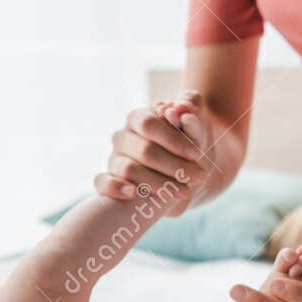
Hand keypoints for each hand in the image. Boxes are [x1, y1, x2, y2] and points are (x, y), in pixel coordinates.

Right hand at [94, 91, 211, 216]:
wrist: (184, 174)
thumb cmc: (189, 145)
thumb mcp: (196, 125)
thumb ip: (191, 107)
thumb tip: (182, 108)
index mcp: (139, 117)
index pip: (149, 124)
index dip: (173, 139)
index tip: (196, 154)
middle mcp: (123, 136)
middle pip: (144, 150)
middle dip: (174, 165)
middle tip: (198, 176)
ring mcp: (114, 159)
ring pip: (128, 170)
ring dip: (158, 183)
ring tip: (183, 191)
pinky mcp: (108, 180)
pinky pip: (102, 183)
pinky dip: (115, 187)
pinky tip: (133, 193)